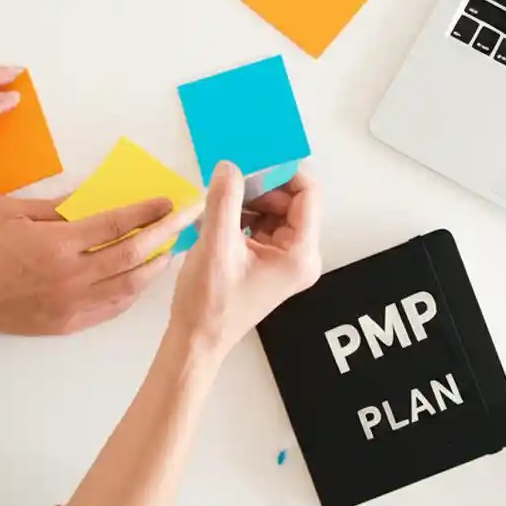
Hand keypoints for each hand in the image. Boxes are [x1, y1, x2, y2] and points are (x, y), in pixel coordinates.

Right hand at [0, 196, 204, 337]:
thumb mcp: (12, 211)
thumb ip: (56, 204)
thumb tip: (93, 193)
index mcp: (57, 244)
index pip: (116, 224)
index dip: (147, 211)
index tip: (169, 202)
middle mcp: (71, 275)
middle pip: (133, 254)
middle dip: (164, 233)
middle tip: (185, 220)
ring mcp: (72, 303)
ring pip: (130, 285)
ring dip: (156, 266)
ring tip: (171, 249)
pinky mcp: (70, 322)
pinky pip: (114, 307)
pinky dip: (134, 291)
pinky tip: (143, 277)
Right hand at [172, 162, 321, 354]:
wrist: (197, 339)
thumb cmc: (209, 302)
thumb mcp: (216, 244)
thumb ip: (225, 199)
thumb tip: (230, 166)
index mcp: (301, 254)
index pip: (308, 195)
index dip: (282, 173)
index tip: (251, 165)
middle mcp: (302, 257)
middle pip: (293, 201)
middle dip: (261, 188)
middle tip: (228, 186)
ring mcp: (287, 261)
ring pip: (276, 211)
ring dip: (250, 201)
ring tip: (220, 206)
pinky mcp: (270, 263)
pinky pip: (264, 225)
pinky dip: (244, 216)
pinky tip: (220, 220)